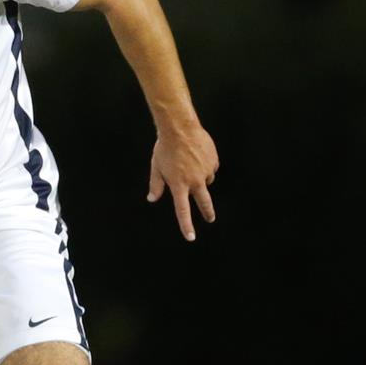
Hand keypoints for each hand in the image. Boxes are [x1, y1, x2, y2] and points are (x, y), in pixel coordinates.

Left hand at [147, 122, 218, 239]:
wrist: (180, 127)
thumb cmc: (165, 148)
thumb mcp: (156, 167)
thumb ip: (156, 185)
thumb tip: (151, 199)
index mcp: (179, 185)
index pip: (182, 210)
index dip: (186, 225)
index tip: (191, 237)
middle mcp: (194, 180)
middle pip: (204, 202)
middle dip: (208, 212)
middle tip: (210, 219)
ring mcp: (206, 171)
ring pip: (207, 181)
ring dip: (201, 178)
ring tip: (190, 162)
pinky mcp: (214, 161)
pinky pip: (211, 168)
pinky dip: (206, 165)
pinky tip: (198, 156)